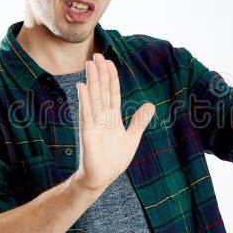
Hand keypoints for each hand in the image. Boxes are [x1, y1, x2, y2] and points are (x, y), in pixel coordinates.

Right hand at [72, 53, 154, 192]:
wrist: (101, 178)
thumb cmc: (114, 159)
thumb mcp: (132, 138)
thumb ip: (139, 121)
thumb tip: (150, 105)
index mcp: (112, 117)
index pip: (112, 93)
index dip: (111, 77)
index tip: (109, 62)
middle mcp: (102, 117)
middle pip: (101, 90)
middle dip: (100, 73)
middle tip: (97, 55)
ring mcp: (94, 123)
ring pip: (94, 97)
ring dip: (92, 80)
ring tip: (90, 64)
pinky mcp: (87, 132)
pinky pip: (86, 113)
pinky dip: (84, 100)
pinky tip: (82, 86)